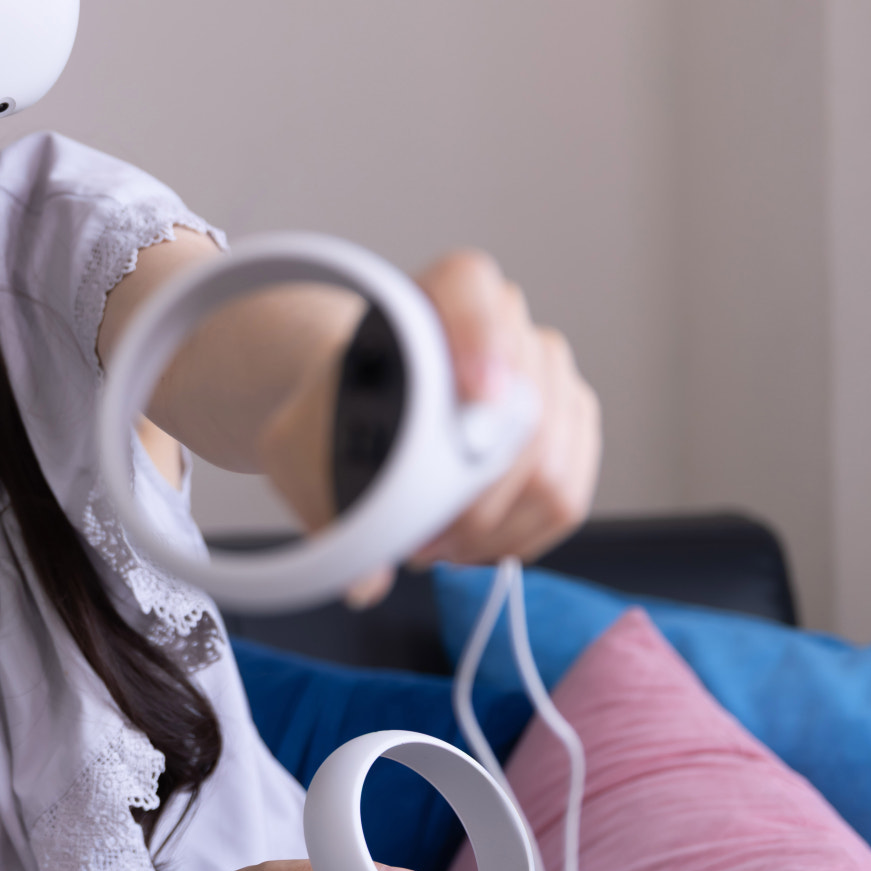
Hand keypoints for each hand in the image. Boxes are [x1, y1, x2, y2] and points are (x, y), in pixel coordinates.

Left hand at [255, 250, 600, 609]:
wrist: (361, 408)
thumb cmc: (331, 418)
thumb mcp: (300, 447)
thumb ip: (322, 504)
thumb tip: (364, 581)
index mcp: (429, 295)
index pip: (469, 288)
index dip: (481, 337)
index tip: (476, 393)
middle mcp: (500, 318)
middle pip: (520, 398)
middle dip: (474, 489)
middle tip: (423, 539)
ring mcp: (545, 369)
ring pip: (550, 457)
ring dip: (495, 523)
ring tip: (439, 547)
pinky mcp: (570, 421)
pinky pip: (568, 493)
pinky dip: (522, 534)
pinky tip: (476, 546)